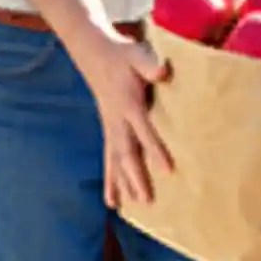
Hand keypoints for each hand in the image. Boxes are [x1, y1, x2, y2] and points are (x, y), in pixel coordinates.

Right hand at [74, 33, 173, 207]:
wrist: (93, 52)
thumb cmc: (122, 54)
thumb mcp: (136, 53)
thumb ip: (149, 63)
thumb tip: (162, 71)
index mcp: (127, 103)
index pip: (143, 131)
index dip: (154, 149)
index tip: (167, 169)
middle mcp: (116, 120)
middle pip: (126, 153)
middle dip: (136, 177)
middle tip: (147, 200)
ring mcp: (110, 127)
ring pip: (115, 161)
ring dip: (122, 184)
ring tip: (129, 208)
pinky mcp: (108, 130)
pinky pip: (108, 160)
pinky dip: (110, 181)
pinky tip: (112, 201)